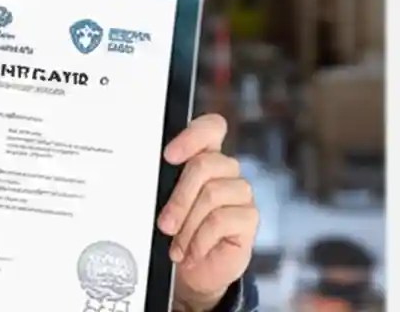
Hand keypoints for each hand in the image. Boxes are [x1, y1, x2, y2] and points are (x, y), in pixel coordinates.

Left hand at [157, 114, 257, 311]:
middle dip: (179, 198)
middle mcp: (226, 170)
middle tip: (165, 224)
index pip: (211, 128)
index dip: (193, 135)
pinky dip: (200, 239)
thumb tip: (150, 180)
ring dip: (188, 224)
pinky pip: (221, 219)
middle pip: (204, 164)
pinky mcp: (249, 217)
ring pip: (212, 194)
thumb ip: (165, 185)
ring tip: (178, 244)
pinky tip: (193, 251)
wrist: (196, 271)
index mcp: (204, 158)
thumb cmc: (178, 233)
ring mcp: (240, 192)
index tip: (169, 156)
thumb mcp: (165, 205)